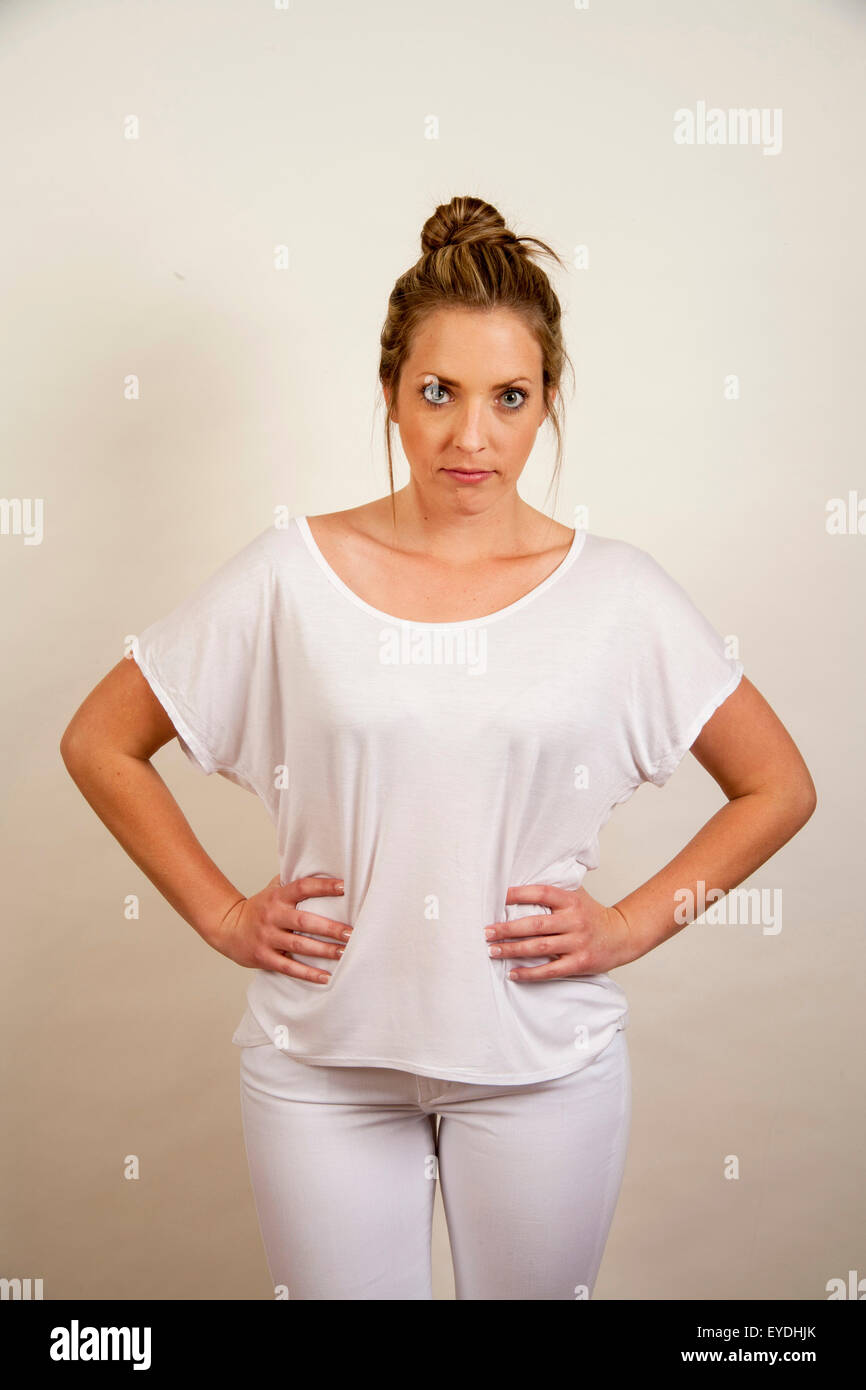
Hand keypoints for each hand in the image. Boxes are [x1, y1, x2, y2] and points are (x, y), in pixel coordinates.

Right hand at [211, 874, 350, 983]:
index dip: (323, 886)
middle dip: (330, 928)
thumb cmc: (259, 908)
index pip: (302, 887)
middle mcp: (273, 916)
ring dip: (324, 950)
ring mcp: (267, 937)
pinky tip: (326, 977)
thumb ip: (293, 881)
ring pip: (299, 946)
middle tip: (351, 933)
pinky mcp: (264, 957)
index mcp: (277, 897)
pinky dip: (308, 974)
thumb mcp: (272, 890)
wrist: (227, 928)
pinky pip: (289, 967)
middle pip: (304, 921)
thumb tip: (322, 868)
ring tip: (345, 952)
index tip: (344, 887)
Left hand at [483, 883, 638, 980]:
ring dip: (513, 950)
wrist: (622, 935)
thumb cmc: (591, 914)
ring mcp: (577, 942)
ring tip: (493, 950)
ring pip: (540, 947)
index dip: (519, 893)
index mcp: (571, 901)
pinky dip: (530, 973)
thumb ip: (554, 891)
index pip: (542, 893)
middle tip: (486, 932)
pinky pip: (551, 970)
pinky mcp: (579, 963)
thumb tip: (519, 884)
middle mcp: (574, 920)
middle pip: (536, 924)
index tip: (498, 897)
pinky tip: (513, 973)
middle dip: (508, 928)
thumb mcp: (577, 896)